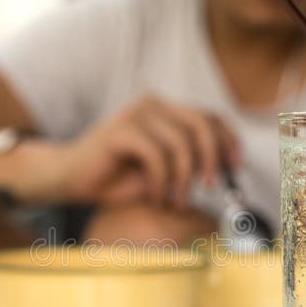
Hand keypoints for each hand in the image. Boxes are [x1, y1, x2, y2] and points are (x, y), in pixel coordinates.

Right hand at [59, 95, 240, 207]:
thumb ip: (187, 165)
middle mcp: (153, 105)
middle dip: (211, 158)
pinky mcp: (121, 130)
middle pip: (201, 125)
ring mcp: (136, 114)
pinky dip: (161, 181)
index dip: (228, 139)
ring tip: (174, 201)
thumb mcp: (161, 172)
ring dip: (183, 179)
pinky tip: (154, 196)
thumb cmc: (115, 179)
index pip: (209, 116)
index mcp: (165, 111)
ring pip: (180, 144)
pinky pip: (156, 156)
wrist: (69, 179)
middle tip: (208, 187)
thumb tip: (220, 171)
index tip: (236, 166)